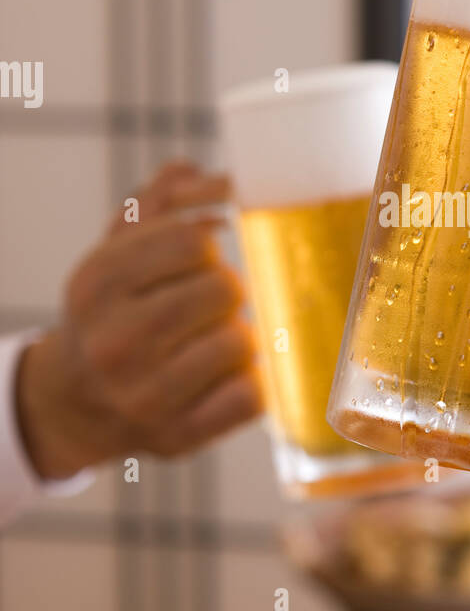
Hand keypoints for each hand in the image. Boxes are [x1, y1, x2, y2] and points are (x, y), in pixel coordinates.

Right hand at [15, 162, 262, 477]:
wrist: (75, 403)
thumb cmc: (112, 313)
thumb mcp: (116, 252)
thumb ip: (161, 201)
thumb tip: (212, 174)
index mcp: (97, 283)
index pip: (192, 240)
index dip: (208, 247)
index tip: (200, 261)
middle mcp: (114, 340)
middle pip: (225, 288)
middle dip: (228, 291)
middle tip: (212, 304)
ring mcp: (145, 395)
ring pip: (242, 341)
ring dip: (242, 335)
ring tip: (217, 339)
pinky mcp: (178, 436)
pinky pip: (251, 396)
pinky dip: (253, 382)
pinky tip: (228, 376)